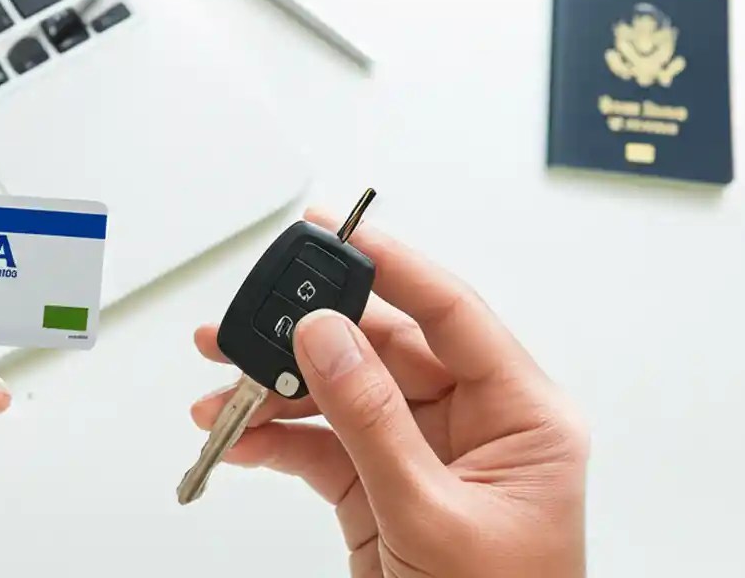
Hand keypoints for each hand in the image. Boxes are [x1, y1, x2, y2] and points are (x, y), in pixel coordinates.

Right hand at [191, 209, 587, 576]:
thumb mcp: (430, 514)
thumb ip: (371, 419)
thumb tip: (326, 335)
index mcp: (522, 417)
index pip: (452, 313)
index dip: (393, 264)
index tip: (337, 230)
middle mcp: (473, 426)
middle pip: (381, 348)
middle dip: (307, 336)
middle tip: (250, 320)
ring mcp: (421, 456)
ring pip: (340, 393)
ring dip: (277, 387)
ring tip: (222, 379)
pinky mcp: (379, 488)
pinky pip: (319, 444)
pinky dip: (273, 439)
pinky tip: (236, 435)